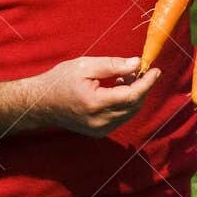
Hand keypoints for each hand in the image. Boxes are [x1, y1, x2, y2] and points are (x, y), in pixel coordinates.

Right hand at [25, 56, 160, 136]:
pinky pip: (121, 118)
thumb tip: (137, 63)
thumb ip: (113, 65)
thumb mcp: (85, 66)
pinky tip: (118, 89)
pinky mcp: (98, 132)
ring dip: (134, 95)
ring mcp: (99, 129)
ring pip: (129, 113)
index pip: (131, 96)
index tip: (155, 70)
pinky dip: (125, 104)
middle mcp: (99, 121)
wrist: (41, 103)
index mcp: (95, 103)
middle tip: (140, 70)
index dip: (147, 83)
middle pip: (133, 106)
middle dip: (142, 88)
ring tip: (126, 77)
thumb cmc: (60, 80)